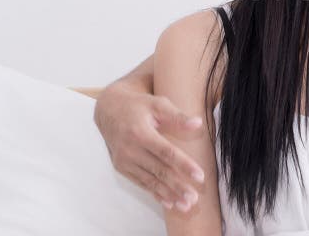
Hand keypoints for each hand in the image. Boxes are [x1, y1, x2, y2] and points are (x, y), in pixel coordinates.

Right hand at [94, 82, 205, 211]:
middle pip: (159, 171)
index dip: (184, 165)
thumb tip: (198, 124)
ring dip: (169, 194)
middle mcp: (130, 149)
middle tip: (194, 198)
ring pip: (150, 181)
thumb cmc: (139, 105)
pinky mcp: (121, 167)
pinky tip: (169, 202)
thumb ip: (177, 116)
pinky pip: (141, 183)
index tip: (200, 176)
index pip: (166, 153)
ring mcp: (124, 160)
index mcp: (140, 133)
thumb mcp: (158, 104)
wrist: (108, 109)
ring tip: (185, 204)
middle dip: (177, 186)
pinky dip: (155, 193)